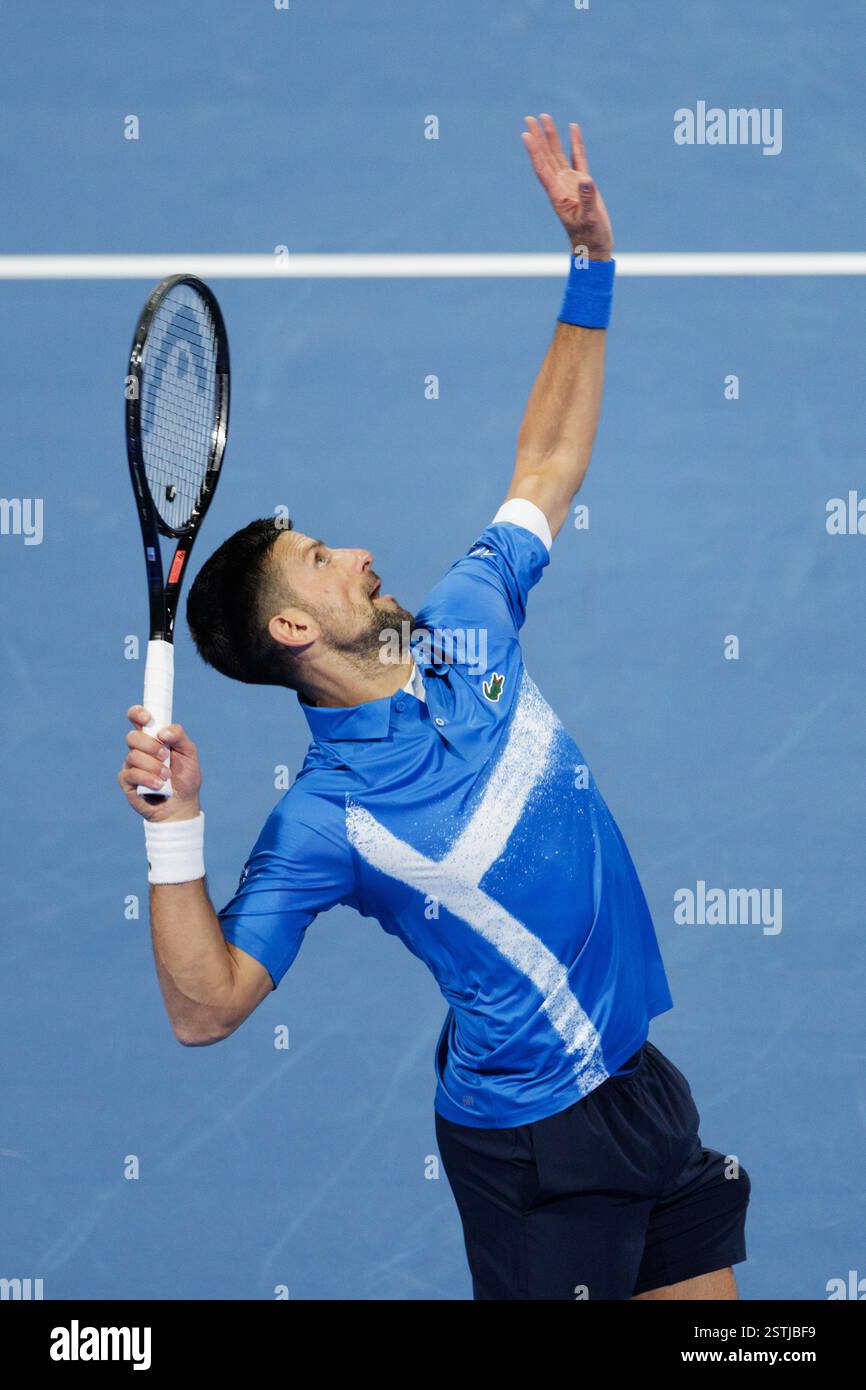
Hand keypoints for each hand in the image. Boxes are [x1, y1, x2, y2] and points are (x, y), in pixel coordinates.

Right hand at [118, 706, 201, 821]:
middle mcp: (139, 749)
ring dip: (153, 766)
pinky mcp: (127, 781)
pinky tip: (159, 785)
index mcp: (152, 737)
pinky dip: (148, 778)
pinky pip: (132, 774)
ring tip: (166, 776)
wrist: (182, 804)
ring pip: (133, 756)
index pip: (137, 718)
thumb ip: (179, 736)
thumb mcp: (189, 753)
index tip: (148, 718)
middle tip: (165, 755)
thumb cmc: (185, 777)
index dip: (138, 713)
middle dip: (150, 746)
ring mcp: (131, 765)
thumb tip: (162, 732)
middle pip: (132, 737)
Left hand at [522, 114, 612, 258]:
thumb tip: (586, 180)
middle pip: (546, 157)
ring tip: (545, 117)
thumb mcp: (589, 219)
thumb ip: (587, 200)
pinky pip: (578, 158)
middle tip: (529, 118)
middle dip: (538, 137)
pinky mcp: (582, 184)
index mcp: (557, 194)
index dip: (534, 151)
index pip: (542, 168)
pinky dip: (575, 143)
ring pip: (558, 154)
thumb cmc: (589, 236)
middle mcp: (560, 186)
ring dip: (551, 137)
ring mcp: (570, 183)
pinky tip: (572, 128)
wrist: (593, 247)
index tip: (526, 135)